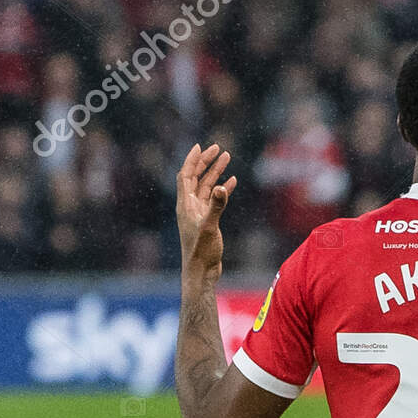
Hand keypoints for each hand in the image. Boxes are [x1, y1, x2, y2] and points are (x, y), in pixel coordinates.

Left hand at [177, 143, 238, 275]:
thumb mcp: (209, 227)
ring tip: (227, 158)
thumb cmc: (201, 252)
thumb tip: (220, 187)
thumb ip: (215, 206)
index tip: (200, 146)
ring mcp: (199, 213)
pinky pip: (214, 199)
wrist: (202, 272)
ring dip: (215, 172)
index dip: (192, 160)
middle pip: (196, 177)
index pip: (186, 175)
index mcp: (185, 204)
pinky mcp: (207, 221)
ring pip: (206, 186)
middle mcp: (190, 206)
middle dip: (206, 162)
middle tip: (218, 148)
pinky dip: (222, 189)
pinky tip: (232, 181)